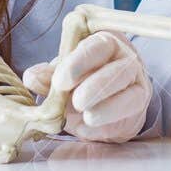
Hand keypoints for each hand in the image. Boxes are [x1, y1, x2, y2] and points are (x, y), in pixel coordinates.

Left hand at [22, 31, 150, 141]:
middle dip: (97, 85)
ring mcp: (136, 83)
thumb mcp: (62, 75)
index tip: (60, 81)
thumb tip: (32, 76)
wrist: (104, 103)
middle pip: (118, 70)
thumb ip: (48, 75)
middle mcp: (125, 60)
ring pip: (130, 94)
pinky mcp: (138, 106)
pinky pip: (128, 115)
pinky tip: (89, 129)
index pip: (97, 46)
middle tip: (77, 101)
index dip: (80, 62)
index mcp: (104, 42)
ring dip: (107, 107)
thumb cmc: (81, 80)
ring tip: (87, 117)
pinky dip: (107, 125)